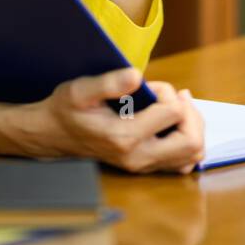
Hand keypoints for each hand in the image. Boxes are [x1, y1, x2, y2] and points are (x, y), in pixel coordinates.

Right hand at [6, 67, 205, 173]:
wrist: (53, 134)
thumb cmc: (67, 110)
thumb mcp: (80, 90)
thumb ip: (109, 83)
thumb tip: (137, 76)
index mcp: (124, 137)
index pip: (173, 113)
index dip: (168, 92)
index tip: (150, 86)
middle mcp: (138, 157)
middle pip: (192, 142)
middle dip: (191, 113)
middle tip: (176, 96)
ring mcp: (143, 166)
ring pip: (192, 154)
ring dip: (192, 127)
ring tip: (177, 107)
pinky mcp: (146, 167)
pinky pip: (182, 162)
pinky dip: (186, 140)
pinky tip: (173, 122)